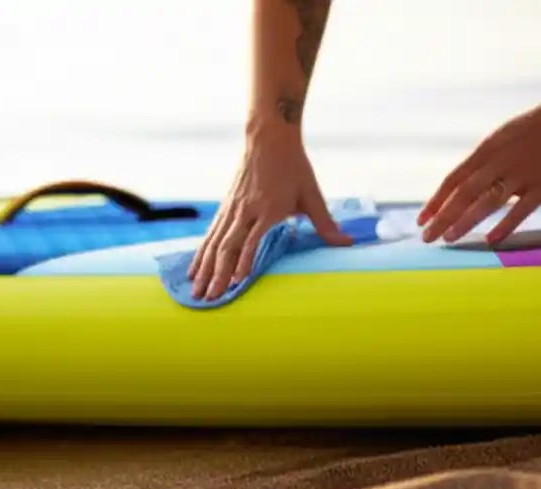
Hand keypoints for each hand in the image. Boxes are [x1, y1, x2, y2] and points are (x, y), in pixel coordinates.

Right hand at [189, 127, 349, 300]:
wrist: (268, 138)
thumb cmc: (293, 166)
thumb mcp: (312, 195)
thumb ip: (326, 223)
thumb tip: (347, 243)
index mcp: (267, 210)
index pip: (250, 241)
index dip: (243, 263)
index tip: (236, 283)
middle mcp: (245, 211)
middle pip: (226, 248)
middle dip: (216, 276)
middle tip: (208, 299)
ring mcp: (232, 210)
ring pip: (213, 244)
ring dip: (204, 270)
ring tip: (195, 292)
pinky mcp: (225, 208)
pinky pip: (210, 235)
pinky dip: (200, 254)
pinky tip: (194, 269)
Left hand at [417, 95, 540, 244]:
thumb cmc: (536, 128)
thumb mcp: (502, 138)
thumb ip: (484, 162)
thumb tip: (463, 186)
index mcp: (487, 150)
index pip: (453, 180)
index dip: (435, 201)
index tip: (420, 220)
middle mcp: (499, 162)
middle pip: (463, 194)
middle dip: (442, 217)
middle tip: (426, 238)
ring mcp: (522, 175)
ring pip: (487, 202)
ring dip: (465, 222)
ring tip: (448, 239)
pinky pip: (521, 210)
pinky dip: (504, 226)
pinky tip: (489, 240)